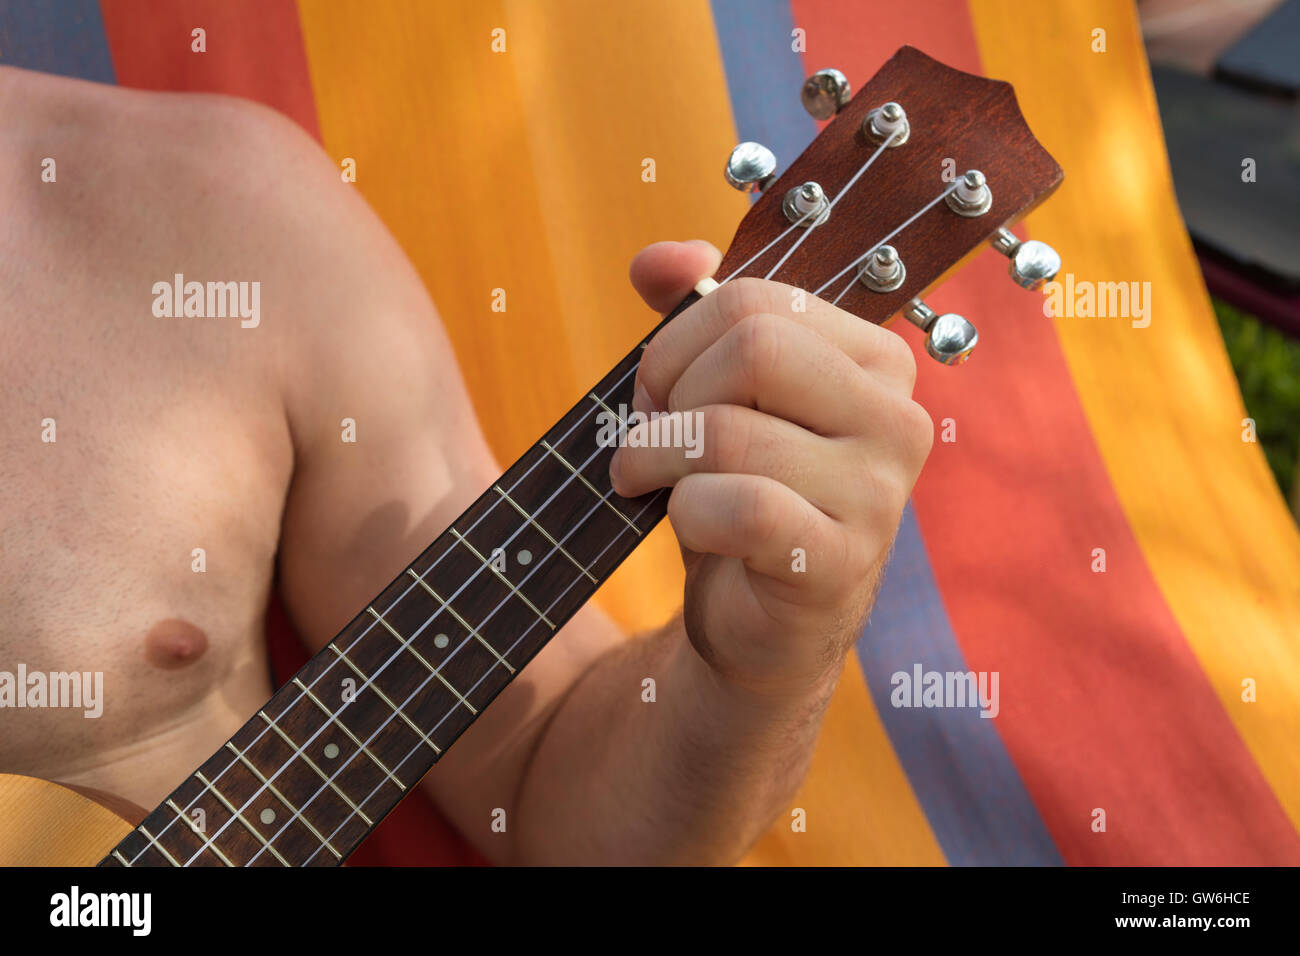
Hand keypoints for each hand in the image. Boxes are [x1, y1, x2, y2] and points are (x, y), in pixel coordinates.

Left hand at [610, 240, 933, 699]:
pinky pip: (740, 507)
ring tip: (644, 481)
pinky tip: (686, 525)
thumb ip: (693, 314)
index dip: (678, 341)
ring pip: (730, 431)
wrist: (762, 621)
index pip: (757, 301)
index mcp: (876, 360)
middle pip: (752, 349)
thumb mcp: (720, 394)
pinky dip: (685, 512)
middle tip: (648, 436)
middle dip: (670, 390)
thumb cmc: (742, 492)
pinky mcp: (843, 561)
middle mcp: (897, 418)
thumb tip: (658, 260)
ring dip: (655, 457)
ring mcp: (879, 493)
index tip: (658, 393)